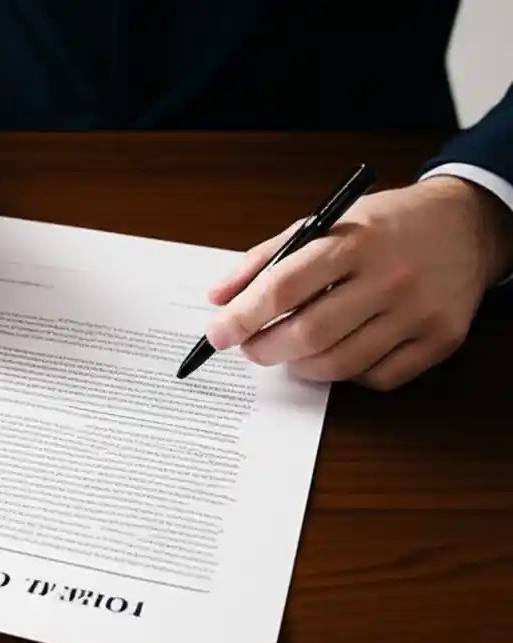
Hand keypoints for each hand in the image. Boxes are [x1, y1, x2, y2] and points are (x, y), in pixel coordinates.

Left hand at [205, 176, 512, 389]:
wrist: (465, 225)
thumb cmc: (383, 227)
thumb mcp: (323, 224)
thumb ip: (265, 259)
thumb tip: (219, 298)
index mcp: (353, 242)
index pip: (284, 287)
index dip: (243, 316)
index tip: (218, 334)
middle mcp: (389, 277)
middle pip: (309, 333)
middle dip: (265, 349)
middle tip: (250, 348)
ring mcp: (419, 312)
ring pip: (340, 363)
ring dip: (301, 366)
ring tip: (289, 352)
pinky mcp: (441, 340)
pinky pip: (378, 377)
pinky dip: (347, 374)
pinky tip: (338, 353)